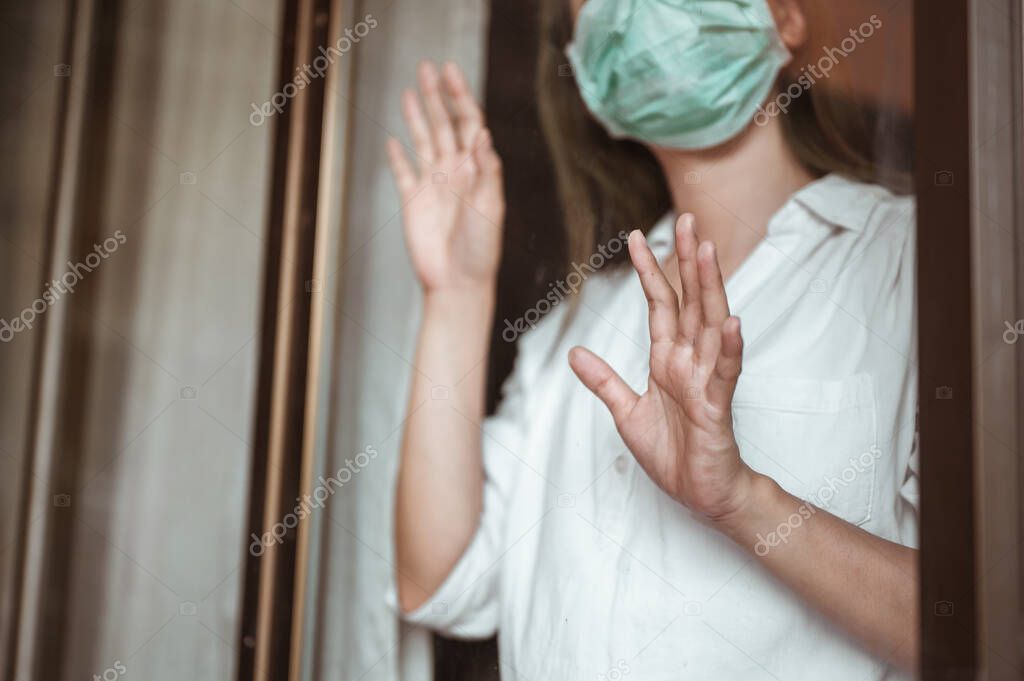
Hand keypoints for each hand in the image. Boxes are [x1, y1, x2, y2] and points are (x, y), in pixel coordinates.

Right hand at [386, 62, 504, 292]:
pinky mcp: (414, 202)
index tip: (450, 72)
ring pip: (423, 141)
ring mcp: (434, 186)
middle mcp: (455, 173)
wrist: (458, 283)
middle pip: (445, 125)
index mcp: (476, 170)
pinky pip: (403, 173)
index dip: (461, 97)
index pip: (469, 124)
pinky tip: (394, 140)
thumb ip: (486, 170)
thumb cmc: (481, 250)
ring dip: (417, 116)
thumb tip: (483, 134)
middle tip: (428, 67)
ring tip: (410, 90)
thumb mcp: (490, 208)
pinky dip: (397, 156)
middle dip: (437, 96)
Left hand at [569, 214, 755, 521]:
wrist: (700, 493)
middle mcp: (691, 361)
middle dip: (686, 261)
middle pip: (690, 301)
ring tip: (708, 252)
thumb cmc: (672, 453)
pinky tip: (734, 322)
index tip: (635, 236)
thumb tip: (574, 353)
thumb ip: (604, 381)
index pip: (660, 304)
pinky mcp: (718, 406)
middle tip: (686, 220)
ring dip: (711, 289)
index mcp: (668, 359)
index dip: (649, 271)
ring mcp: (707, 380)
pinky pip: (727, 373)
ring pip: (712, 325)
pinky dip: (731, 348)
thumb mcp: (626, 412)